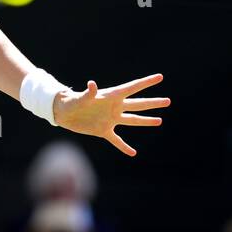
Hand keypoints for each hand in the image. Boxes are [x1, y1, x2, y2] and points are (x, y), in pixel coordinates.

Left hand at [52, 73, 169, 156]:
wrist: (63, 113)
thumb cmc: (71, 102)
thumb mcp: (80, 98)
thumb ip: (88, 93)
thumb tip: (92, 84)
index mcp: (111, 96)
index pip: (133, 87)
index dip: (146, 82)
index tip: (160, 77)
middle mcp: (114, 107)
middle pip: (138, 105)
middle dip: (153, 103)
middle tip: (168, 101)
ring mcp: (111, 119)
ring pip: (132, 120)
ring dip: (146, 121)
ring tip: (160, 121)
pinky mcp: (104, 130)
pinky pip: (117, 140)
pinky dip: (124, 147)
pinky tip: (133, 153)